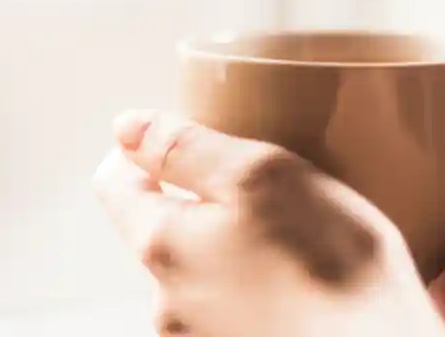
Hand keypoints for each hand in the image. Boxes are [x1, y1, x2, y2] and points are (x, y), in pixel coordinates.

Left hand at [94, 110, 444, 336]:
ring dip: (238, 248)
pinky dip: (261, 286)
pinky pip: (237, 305)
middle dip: (205, 202)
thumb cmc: (330, 266)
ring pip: (204, 270)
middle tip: (268, 189)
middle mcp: (168, 302)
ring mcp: (202, 336)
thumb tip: (128, 128)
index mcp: (162, 245)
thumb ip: (186, 148)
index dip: (143, 149)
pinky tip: (305, 281)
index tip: (189, 140)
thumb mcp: (262, 175)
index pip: (114, 182)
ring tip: (298, 239)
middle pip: (163, 228)